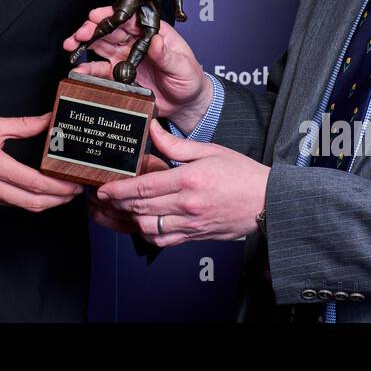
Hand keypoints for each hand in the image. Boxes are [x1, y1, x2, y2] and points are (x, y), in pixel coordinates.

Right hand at [0, 115, 82, 211]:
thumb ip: (24, 125)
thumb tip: (49, 120)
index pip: (33, 182)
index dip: (58, 186)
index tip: (74, 182)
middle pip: (33, 202)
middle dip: (59, 199)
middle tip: (76, 191)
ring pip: (23, 206)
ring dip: (46, 202)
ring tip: (63, 192)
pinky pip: (11, 204)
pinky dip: (30, 200)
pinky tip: (40, 191)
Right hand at [62, 6, 210, 127]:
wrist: (186, 104)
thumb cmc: (190, 79)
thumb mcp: (183, 66)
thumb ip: (167, 55)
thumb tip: (156, 41)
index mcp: (152, 32)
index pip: (129, 19)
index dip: (111, 15)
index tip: (96, 15)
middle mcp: (136, 42)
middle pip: (109, 30)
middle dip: (91, 29)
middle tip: (80, 33)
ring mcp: (126, 57)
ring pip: (100, 46)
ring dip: (84, 45)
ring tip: (71, 45)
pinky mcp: (120, 75)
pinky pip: (101, 70)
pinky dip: (88, 70)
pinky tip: (79, 70)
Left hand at [91, 122, 269, 245]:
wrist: (267, 202)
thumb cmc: (242, 175)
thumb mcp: (209, 150)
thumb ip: (176, 144)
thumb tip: (153, 130)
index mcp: (189, 180)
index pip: (144, 188)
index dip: (119, 190)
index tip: (103, 189)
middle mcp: (187, 206)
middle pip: (140, 209)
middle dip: (117, 204)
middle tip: (102, 198)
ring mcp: (190, 224)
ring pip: (148, 228)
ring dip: (129, 220)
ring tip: (117, 210)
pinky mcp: (195, 236)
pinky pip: (163, 240)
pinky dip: (147, 234)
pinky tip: (141, 223)